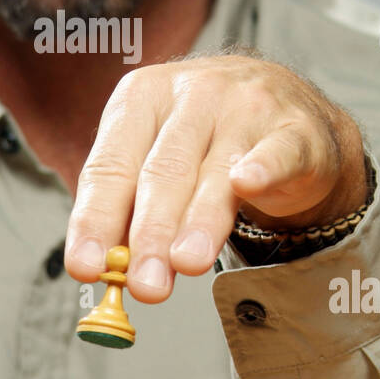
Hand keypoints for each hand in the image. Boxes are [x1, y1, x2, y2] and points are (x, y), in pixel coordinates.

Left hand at [65, 53, 368, 300]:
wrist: (283, 102)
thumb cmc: (204, 137)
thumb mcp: (156, 158)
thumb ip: (129, 209)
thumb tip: (104, 270)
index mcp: (142, 98)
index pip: (110, 166)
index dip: (96, 219)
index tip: (85, 267)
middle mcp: (191, 95)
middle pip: (163, 171)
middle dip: (150, 233)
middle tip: (143, 283)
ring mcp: (246, 107)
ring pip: (218, 171)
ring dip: (200, 220)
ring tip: (186, 263)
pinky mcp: (294, 129)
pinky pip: (277, 152)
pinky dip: (262, 168)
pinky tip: (247, 183)